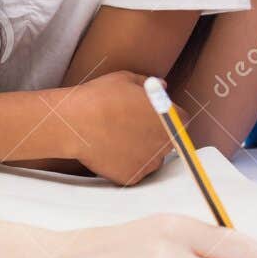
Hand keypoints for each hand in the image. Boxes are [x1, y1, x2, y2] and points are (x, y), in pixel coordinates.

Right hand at [65, 71, 172, 185]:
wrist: (76, 122)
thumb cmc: (101, 97)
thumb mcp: (127, 79)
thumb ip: (149, 84)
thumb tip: (162, 86)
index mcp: (172, 119)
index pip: (180, 120)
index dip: (166, 117)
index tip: (152, 115)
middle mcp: (167, 144)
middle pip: (168, 141)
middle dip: (154, 135)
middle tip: (131, 126)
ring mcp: (150, 163)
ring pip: (151, 159)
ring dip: (142, 151)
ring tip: (118, 138)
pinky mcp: (132, 177)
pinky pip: (134, 171)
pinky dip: (125, 164)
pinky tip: (110, 150)